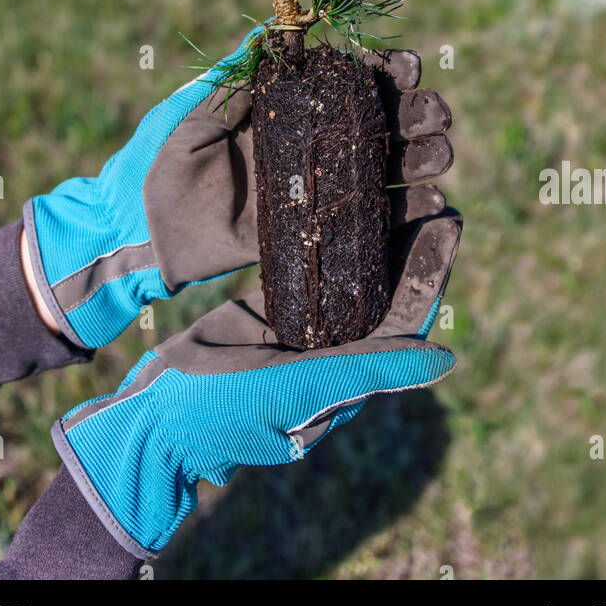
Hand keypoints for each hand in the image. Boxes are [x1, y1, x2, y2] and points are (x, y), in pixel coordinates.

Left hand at [23, 34, 452, 349]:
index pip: (349, 78)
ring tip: (439, 153)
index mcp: (286, 104)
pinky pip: (367, 220)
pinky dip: (405, 211)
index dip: (385, 70)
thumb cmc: (157, 158)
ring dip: (422, 155)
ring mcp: (317, 187)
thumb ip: (238, 77)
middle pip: (383, 120)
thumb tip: (277, 26)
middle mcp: (312, 141)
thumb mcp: (195, 109)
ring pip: (386, 166)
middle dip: (417, 111)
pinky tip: (432, 203)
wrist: (135, 229)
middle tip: (432, 113)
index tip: (404, 66)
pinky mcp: (314, 230)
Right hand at [52, 207, 461, 557]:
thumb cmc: (229, 413)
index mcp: (350, 374)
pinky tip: (330, 202)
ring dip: (370, 235)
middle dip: (405, 242)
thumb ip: (369, 370)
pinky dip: (321, 240)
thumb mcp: (303, 388)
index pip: (405, 315)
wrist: (157, 420)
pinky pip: (303, 272)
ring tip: (389, 185)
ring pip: (347, 276)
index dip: (429, 268)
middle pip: (382, 288)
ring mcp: (299, 334)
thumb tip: (446, 358)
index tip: (448, 219)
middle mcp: (332, 353)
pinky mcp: (265, 314)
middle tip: (425, 185)